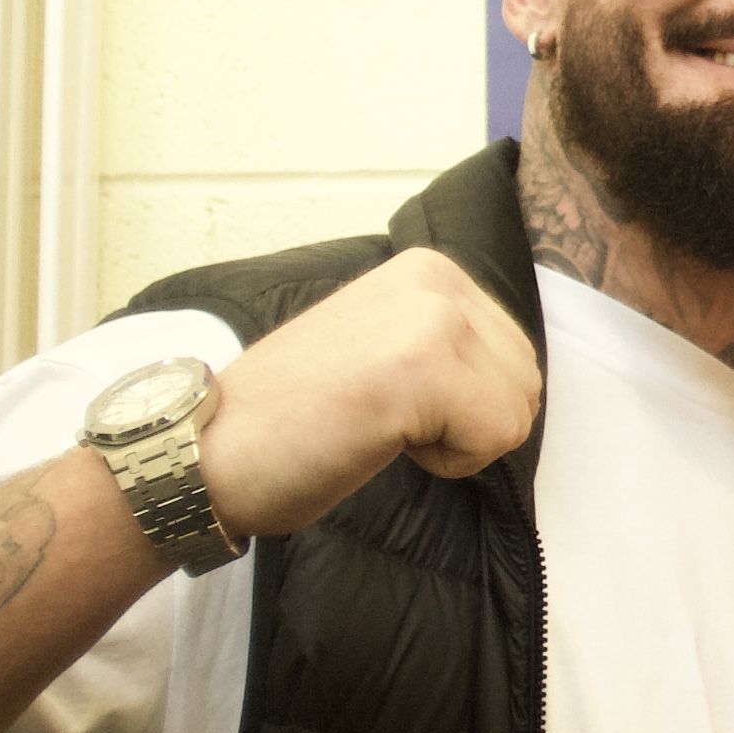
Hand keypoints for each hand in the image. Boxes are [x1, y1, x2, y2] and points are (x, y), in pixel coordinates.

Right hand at [197, 250, 541, 533]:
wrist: (208, 449)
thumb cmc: (290, 418)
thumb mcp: (381, 345)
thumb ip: (445, 341)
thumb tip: (513, 374)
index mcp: (429, 270)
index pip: (513, 354)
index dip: (462, 403)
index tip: (385, 399)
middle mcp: (437, 279)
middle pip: (525, 381)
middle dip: (468, 421)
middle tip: (382, 418)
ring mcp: (433, 317)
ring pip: (517, 409)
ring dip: (458, 442)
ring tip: (380, 426)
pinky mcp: (426, 366)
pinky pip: (497, 437)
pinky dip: (449, 462)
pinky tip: (382, 440)